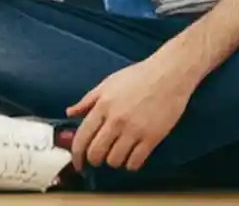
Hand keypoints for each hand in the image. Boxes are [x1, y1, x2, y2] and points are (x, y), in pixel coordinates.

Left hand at [65, 55, 197, 172]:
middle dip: (94, 160)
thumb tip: (69, 113)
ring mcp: (134, 130)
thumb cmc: (138, 76)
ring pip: (115, 161)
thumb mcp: (108, 83)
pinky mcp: (152, 137)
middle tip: (99, 159)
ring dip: (113, 161)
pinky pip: (135, 162)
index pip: (82, 138)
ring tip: (117, 154)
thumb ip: (87, 100)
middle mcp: (116, 120)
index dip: (76, 156)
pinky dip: (131, 164)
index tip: (78, 164)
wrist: (169, 75)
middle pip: (96, 153)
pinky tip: (132, 157)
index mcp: (102, 106)